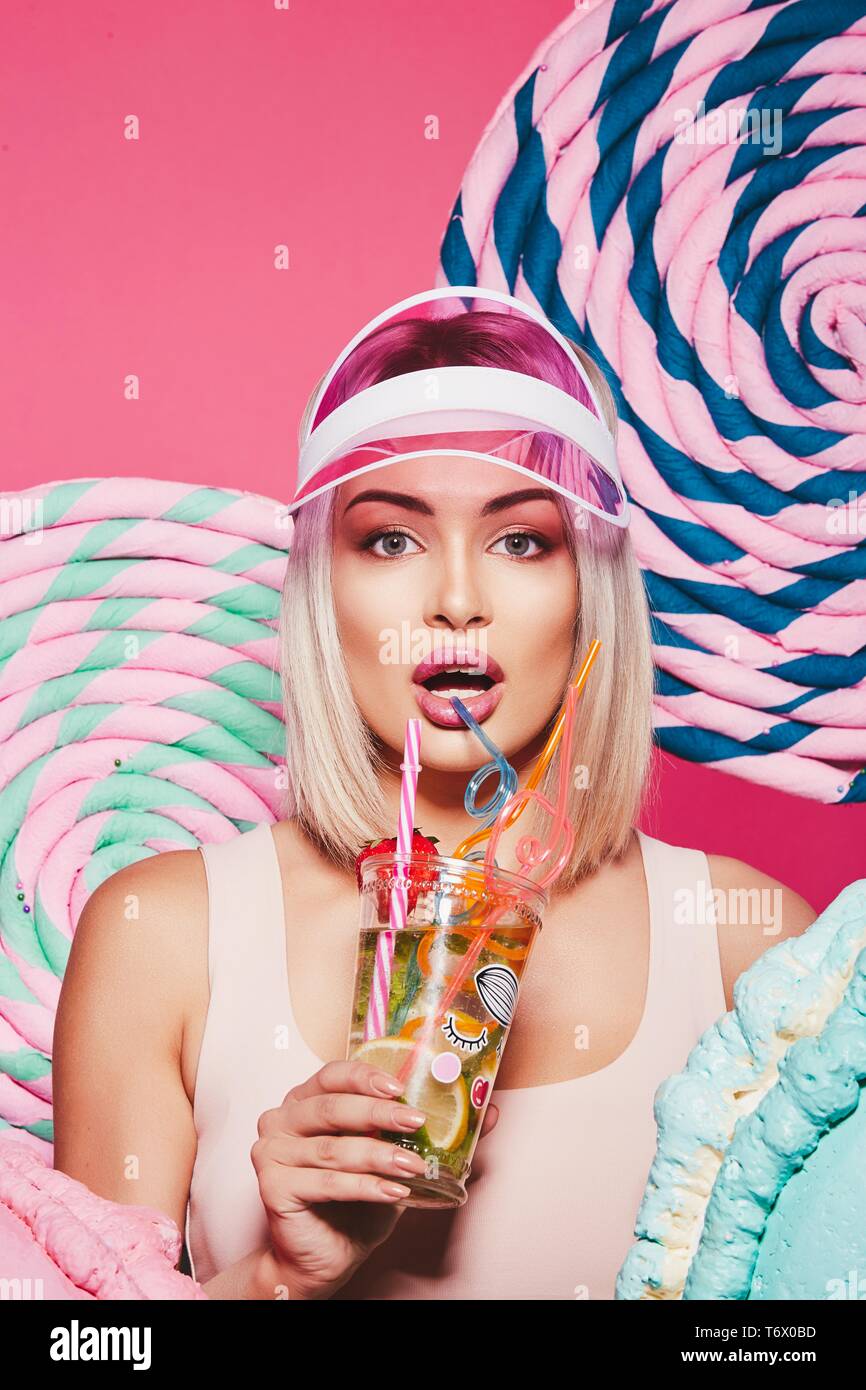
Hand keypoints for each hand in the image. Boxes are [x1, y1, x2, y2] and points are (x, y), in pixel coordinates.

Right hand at [250, 1058, 498, 1299]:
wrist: (324, 1255)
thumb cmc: (356, 1200)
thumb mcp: (396, 1156)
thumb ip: (435, 1131)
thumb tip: (491, 1111)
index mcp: (307, 1098)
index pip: (333, 1073)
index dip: (366, 1076)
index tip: (400, 1086)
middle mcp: (283, 1118)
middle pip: (332, 1107)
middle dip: (379, 1113)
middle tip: (417, 1121)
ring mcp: (272, 1152)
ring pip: (333, 1147)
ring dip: (379, 1155)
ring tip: (414, 1166)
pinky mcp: (273, 1186)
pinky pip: (326, 1182)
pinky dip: (364, 1186)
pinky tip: (393, 1191)